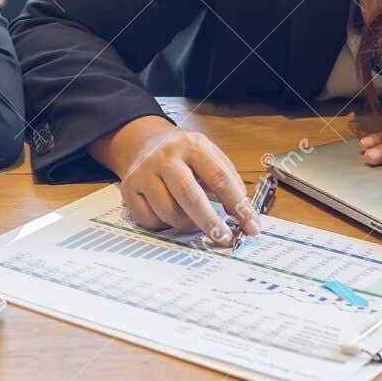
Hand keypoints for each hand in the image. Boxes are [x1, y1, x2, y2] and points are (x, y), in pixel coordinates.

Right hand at [90, 116, 259, 244]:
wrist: (143, 142)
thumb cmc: (183, 155)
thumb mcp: (209, 155)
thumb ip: (228, 179)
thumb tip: (243, 213)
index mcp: (192, 146)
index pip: (219, 178)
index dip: (238, 205)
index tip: (251, 226)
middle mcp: (166, 158)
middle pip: (189, 195)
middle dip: (210, 222)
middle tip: (224, 238)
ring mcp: (144, 173)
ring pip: (168, 212)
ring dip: (187, 225)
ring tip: (196, 223)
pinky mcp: (129, 189)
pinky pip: (149, 220)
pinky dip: (164, 225)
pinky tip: (170, 216)